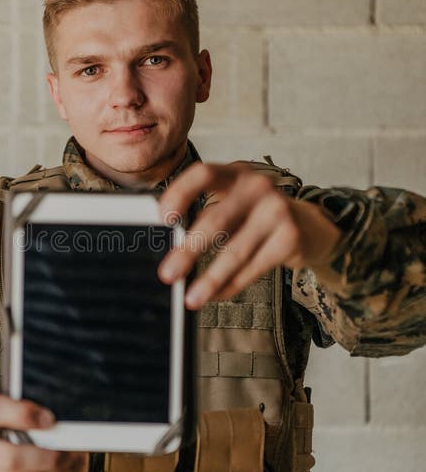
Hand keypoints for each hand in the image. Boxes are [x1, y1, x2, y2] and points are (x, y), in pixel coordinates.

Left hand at [157, 162, 342, 308]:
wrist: (309, 225)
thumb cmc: (257, 215)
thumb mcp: (233, 203)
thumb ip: (205, 215)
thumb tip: (169, 248)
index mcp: (235, 173)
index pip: (204, 174)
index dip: (181, 193)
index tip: (162, 217)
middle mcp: (257, 186)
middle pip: (216, 218)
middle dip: (189, 250)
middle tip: (168, 273)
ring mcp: (276, 210)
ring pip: (235, 250)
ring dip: (210, 278)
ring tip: (192, 298)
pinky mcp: (290, 237)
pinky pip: (253, 267)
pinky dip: (231, 284)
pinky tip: (216, 295)